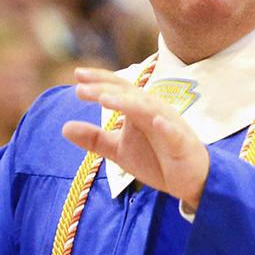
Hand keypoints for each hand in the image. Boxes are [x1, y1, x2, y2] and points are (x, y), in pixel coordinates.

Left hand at [62, 67, 209, 209]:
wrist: (190, 181)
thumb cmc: (156, 159)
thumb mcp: (119, 150)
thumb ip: (95, 139)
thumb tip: (64, 127)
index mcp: (139, 109)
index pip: (118, 88)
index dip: (100, 79)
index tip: (77, 74)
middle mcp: (154, 111)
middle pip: (129, 95)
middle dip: (105, 90)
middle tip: (81, 88)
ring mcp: (169, 125)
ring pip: (148, 109)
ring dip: (128, 103)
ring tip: (105, 99)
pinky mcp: (181, 144)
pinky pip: (174, 133)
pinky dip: (166, 127)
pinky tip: (156, 122)